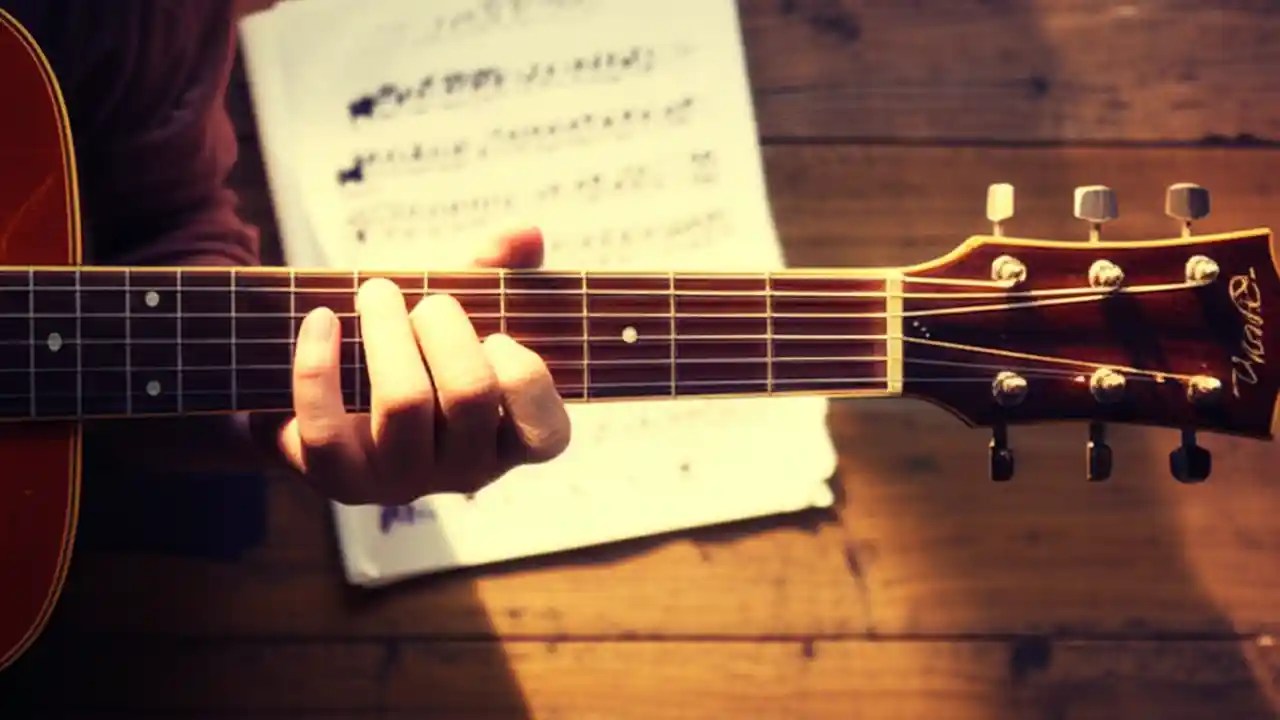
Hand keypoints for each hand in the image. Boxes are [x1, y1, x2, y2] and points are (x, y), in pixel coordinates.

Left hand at [265, 229, 570, 504]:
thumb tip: (527, 233)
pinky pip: (327, 424)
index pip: (547, 434)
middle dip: (445, 326)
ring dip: (387, 329)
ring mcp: (402, 480)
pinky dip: (318, 362)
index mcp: (509, 439)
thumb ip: (498, 274)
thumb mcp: (460, 312)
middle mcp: (464, 471)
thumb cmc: (415, 351)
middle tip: (425, 303)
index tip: (496, 336)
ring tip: (376, 294)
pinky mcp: (339, 480)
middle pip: (470, 393)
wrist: (331, 400)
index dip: (524, 375)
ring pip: (404, 402)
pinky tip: (320, 320)